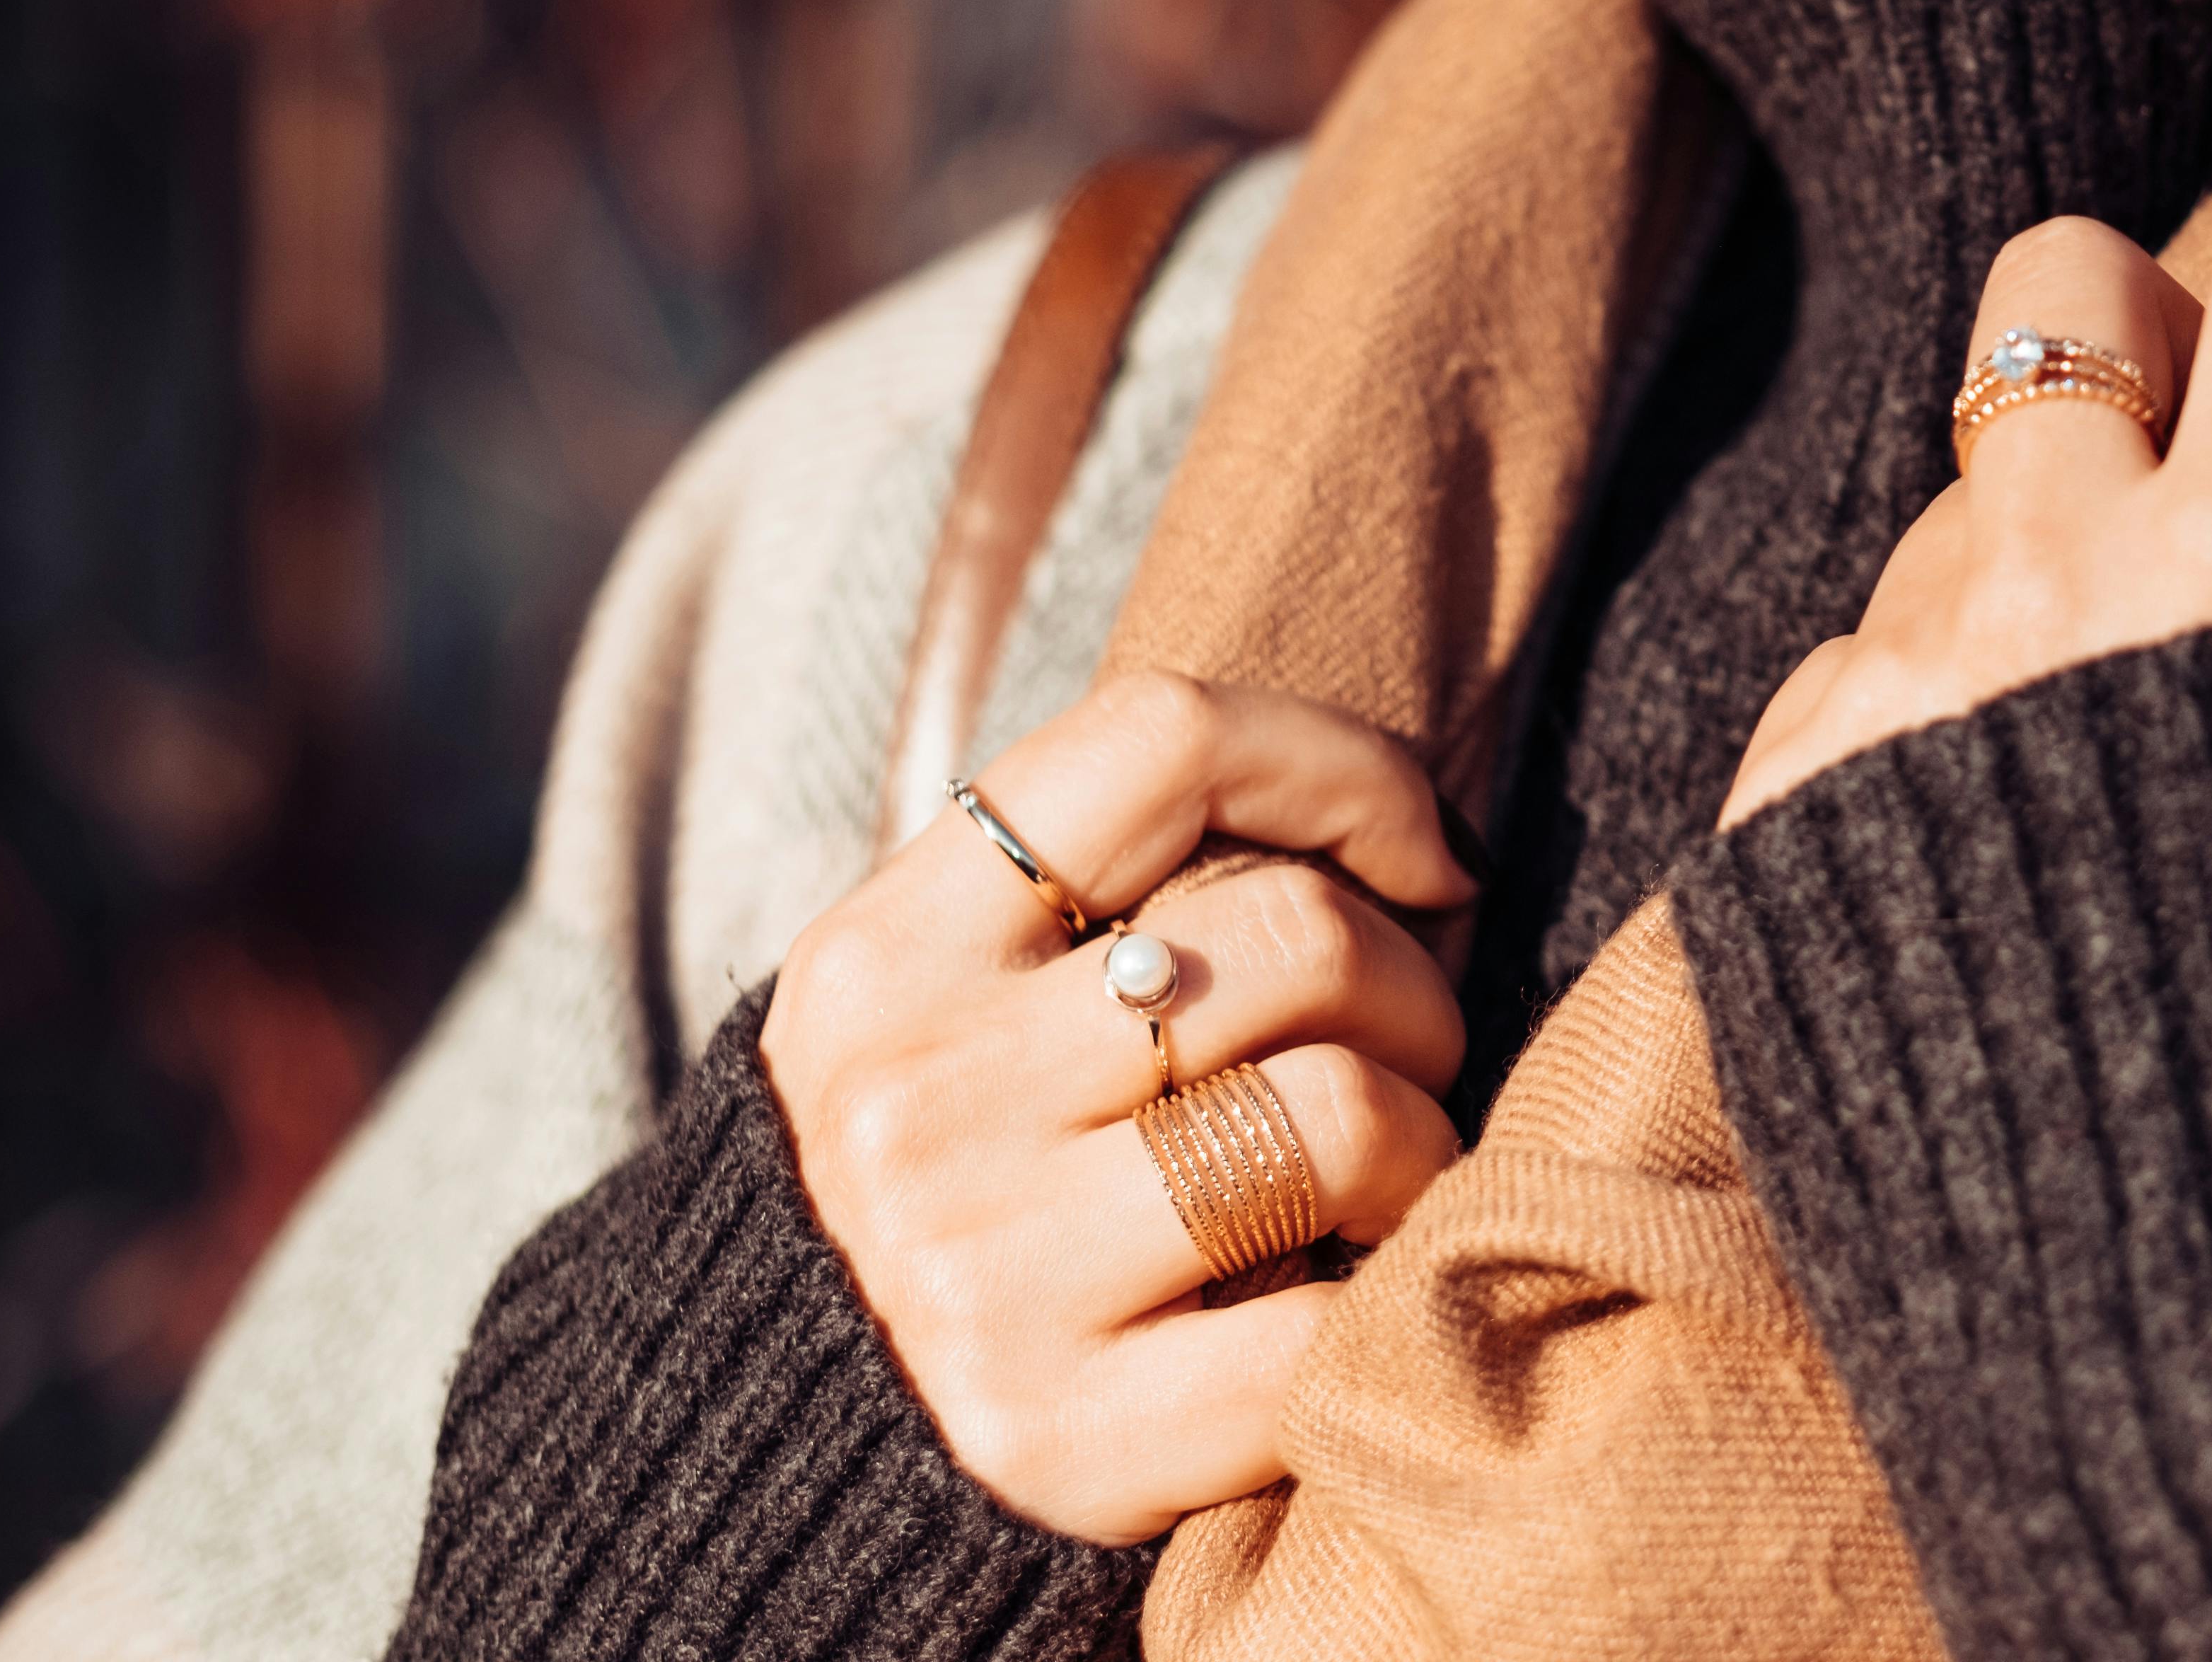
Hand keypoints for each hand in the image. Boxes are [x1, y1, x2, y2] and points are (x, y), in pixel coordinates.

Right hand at [761, 672, 1480, 1543]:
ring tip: (1386, 1181)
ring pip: (1343, 1113)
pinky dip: (1392, 1304)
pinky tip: (1359, 1302)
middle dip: (1415, 988)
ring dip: (1425, 1144)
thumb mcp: (971, 1009)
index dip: (1346, 771)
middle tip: (1407, 1056)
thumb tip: (1422, 845)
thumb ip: (1132, 903)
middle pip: (1298, 933)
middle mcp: (916, 1096)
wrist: (786, 1475)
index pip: (1163, 736)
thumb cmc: (969, 1188)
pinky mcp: (1060, 1437)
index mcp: (888, 952)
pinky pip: (1333, 1326)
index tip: (1420, 855)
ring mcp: (981, 1270)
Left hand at [1722, 160, 2211, 829]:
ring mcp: (1895, 690)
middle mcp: (2052, 581)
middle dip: (2150, 325)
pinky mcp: (1781, 811)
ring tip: (2123, 736)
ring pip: (1953, 498)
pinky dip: (1937, 710)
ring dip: (2043, 557)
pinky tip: (2012, 843)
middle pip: (2062, 286)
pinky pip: (1855, 666)